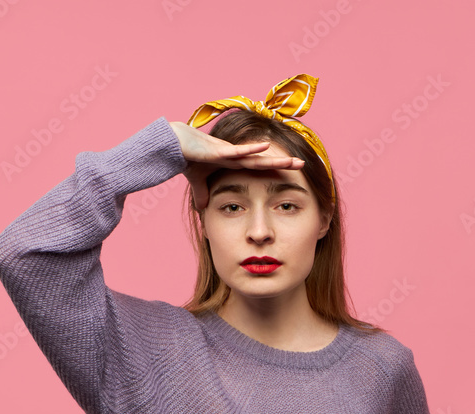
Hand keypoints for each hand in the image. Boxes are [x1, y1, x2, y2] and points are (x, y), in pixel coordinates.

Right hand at [168, 121, 304, 209]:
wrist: (171, 144)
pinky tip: (266, 147)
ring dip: (275, 158)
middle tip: (304, 164)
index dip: (276, 169)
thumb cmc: (186, 158)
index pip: (260, 167)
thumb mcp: (198, 181)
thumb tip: (202, 208)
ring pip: (257, 156)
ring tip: (293, 160)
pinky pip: (238, 150)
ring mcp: (229, 152)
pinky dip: (251, 150)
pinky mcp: (219, 150)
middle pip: (265, 161)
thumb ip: (203, 193)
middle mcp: (236, 156)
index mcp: (234, 163)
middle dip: (284, 163)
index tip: (293, 172)